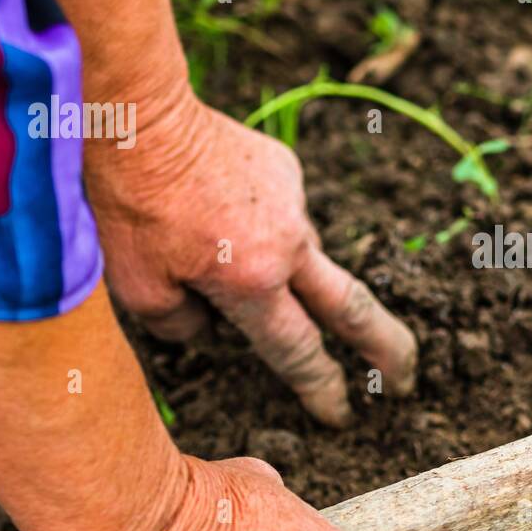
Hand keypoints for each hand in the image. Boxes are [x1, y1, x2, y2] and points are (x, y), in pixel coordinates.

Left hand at [86, 92, 416, 426]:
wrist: (140, 115)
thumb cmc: (128, 203)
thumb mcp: (137, 287)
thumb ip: (181, 324)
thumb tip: (208, 328)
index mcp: (253, 281)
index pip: (299, 351)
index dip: (322, 389)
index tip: (340, 415)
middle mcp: (288, 246)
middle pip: (354, 309)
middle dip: (386, 350)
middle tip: (404, 380)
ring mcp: (293, 204)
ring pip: (303, 257)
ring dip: (282, 270)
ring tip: (220, 250)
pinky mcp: (286, 171)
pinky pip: (281, 213)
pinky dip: (258, 225)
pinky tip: (213, 208)